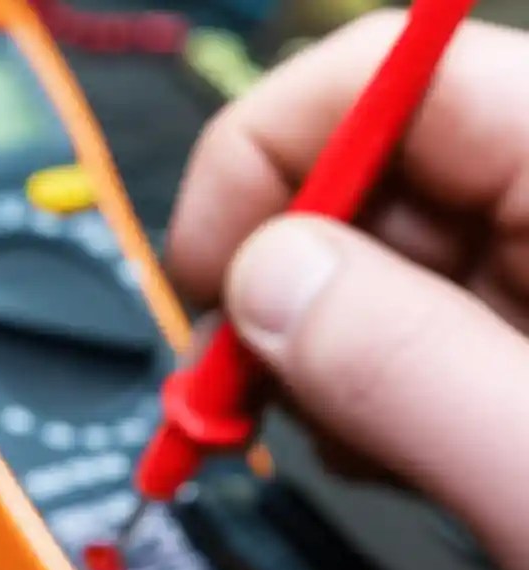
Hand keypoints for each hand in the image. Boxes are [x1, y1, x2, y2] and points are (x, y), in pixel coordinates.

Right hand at [167, 11, 528, 569]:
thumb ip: (411, 369)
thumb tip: (266, 282)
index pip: (405, 76)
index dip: (275, 151)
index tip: (207, 269)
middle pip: (382, 171)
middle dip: (283, 269)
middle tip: (235, 378)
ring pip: (389, 253)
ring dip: (319, 337)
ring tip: (329, 427)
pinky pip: (420, 322)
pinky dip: (364, 378)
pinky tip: (378, 437)